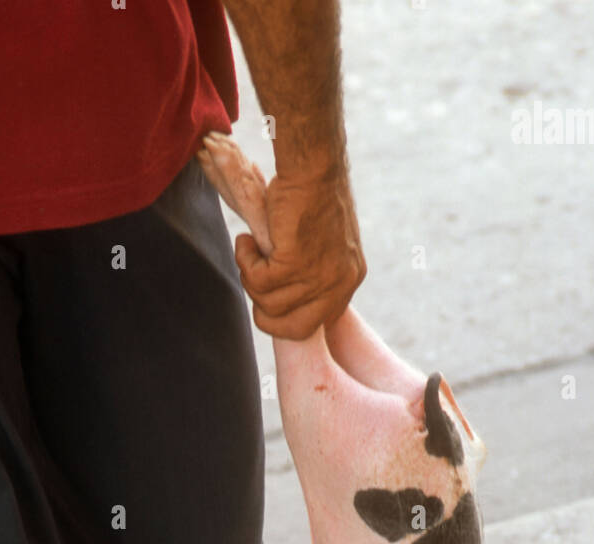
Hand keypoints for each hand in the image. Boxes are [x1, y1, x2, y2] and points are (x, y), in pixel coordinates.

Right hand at [234, 166, 365, 340]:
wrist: (313, 164)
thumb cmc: (312, 193)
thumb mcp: (324, 242)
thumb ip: (313, 273)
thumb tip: (283, 297)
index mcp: (348, 280)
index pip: (315, 324)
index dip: (286, 314)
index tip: (271, 290)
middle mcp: (339, 284)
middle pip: (294, 330)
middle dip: (266, 312)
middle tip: (256, 278)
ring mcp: (318, 277)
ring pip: (269, 305)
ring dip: (250, 278)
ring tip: (251, 247)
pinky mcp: (294, 263)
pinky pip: (258, 283)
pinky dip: (244, 261)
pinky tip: (246, 240)